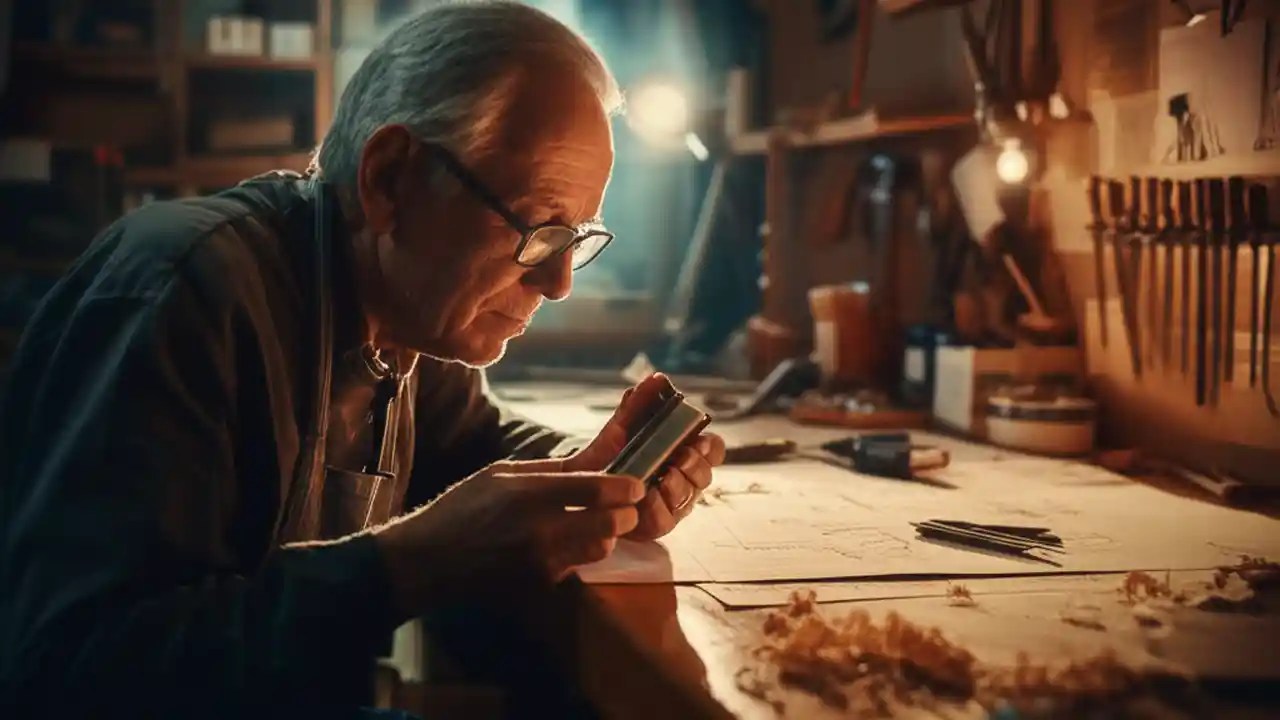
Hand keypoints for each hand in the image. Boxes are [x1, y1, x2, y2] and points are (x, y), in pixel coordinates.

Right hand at [373, 457, 643, 614]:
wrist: (429, 560)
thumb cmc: (465, 507)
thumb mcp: (505, 473)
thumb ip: (557, 467)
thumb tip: (602, 449)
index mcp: (530, 493)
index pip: (598, 488)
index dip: (627, 486)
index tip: (636, 484)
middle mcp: (540, 529)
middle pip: (611, 523)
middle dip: (625, 513)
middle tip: (622, 506)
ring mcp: (541, 561)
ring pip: (601, 548)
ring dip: (607, 535)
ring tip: (594, 522)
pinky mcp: (539, 584)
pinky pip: (578, 565)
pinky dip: (581, 553)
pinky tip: (565, 542)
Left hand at [562, 373, 725, 540]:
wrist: (580, 479)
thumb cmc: (609, 451)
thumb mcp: (622, 422)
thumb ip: (640, 400)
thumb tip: (658, 378)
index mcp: (684, 452)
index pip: (713, 449)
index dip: (710, 446)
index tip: (697, 440)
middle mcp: (684, 479)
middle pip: (706, 474)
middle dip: (695, 465)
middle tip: (678, 458)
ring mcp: (672, 504)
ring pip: (689, 498)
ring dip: (678, 485)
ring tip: (662, 476)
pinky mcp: (655, 524)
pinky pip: (666, 519)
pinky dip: (658, 506)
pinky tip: (647, 495)